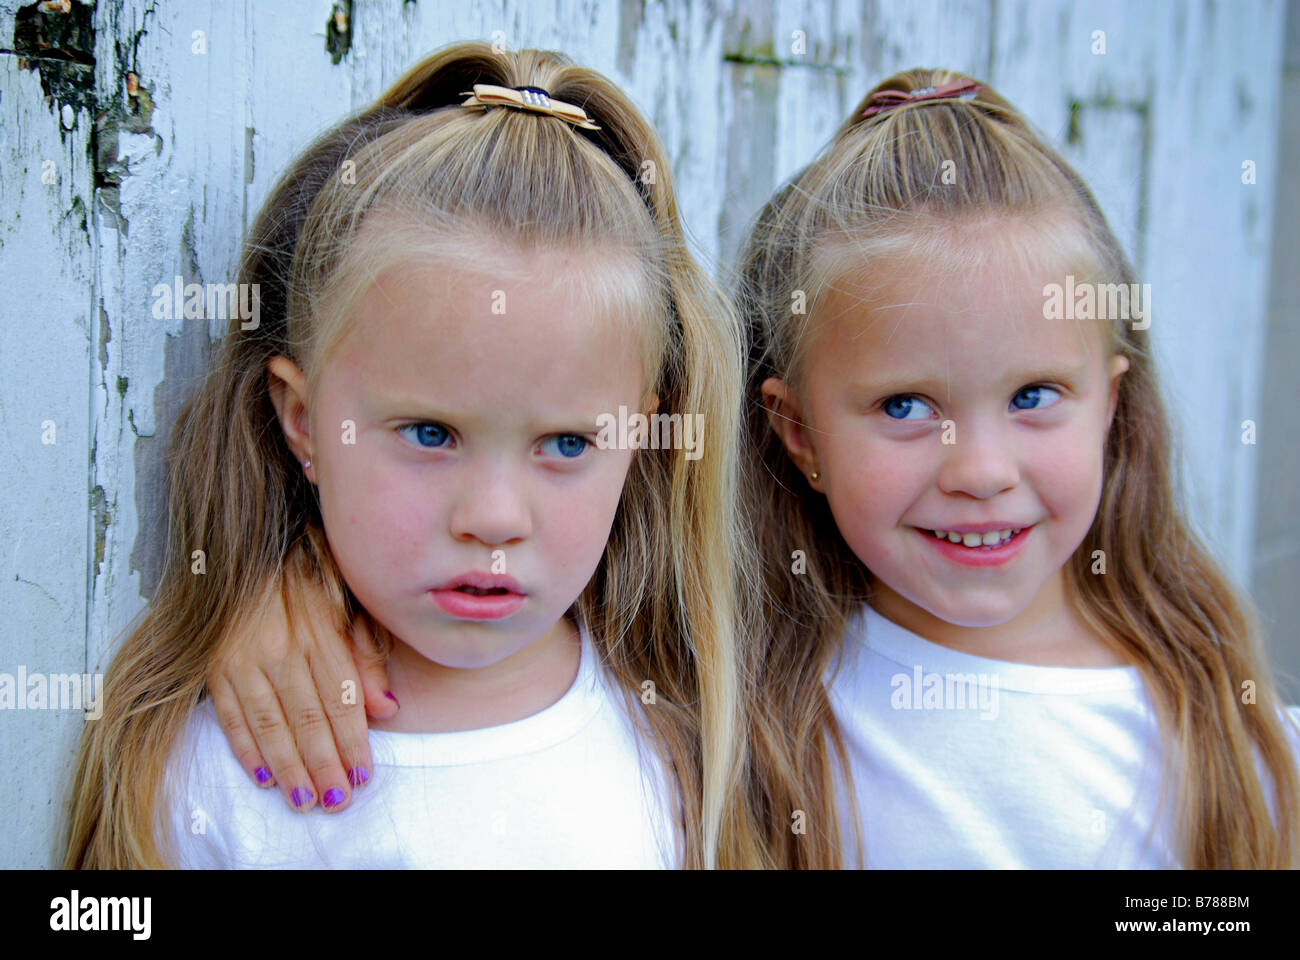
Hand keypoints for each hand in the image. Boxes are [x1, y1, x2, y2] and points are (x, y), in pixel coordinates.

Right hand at [206, 565, 395, 811]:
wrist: (245, 540)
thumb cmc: (305, 568)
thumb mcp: (346, 596)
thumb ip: (366, 652)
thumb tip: (386, 707)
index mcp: (319, 630)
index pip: (340, 698)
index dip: (352, 741)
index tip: (364, 774)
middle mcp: (280, 647)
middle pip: (307, 718)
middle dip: (324, 764)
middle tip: (338, 800)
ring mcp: (242, 657)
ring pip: (269, 723)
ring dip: (288, 767)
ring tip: (305, 799)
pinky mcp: (213, 662)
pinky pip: (230, 714)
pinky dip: (246, 748)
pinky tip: (263, 775)